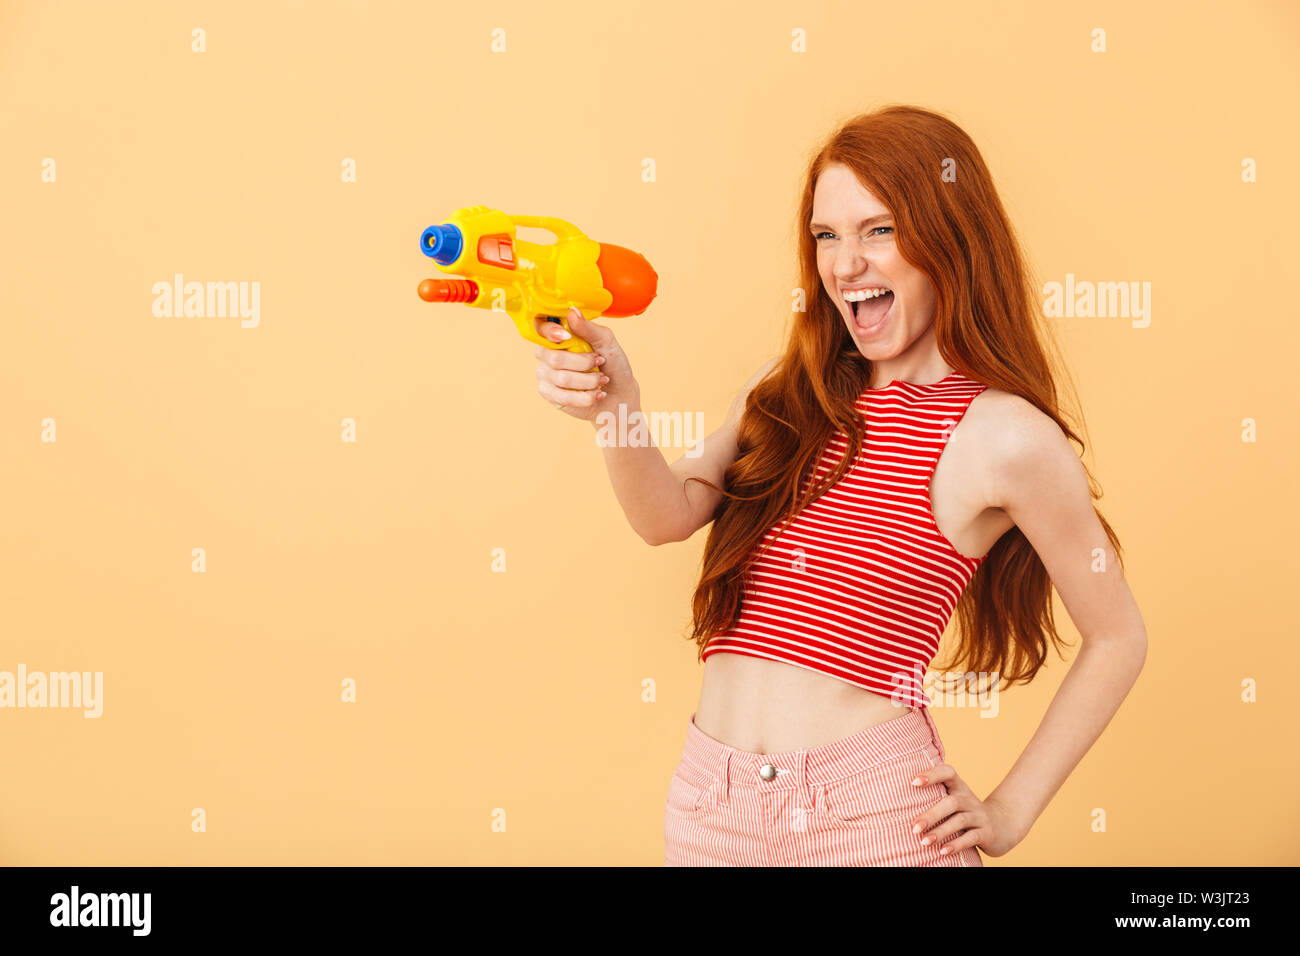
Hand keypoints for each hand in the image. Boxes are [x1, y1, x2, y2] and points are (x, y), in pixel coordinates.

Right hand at [534, 308, 639, 422]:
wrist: (619, 393)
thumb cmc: (612, 364)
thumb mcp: (606, 341)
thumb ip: (588, 328)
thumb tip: (572, 312)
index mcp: (557, 336)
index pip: (540, 328)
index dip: (549, 331)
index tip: (565, 336)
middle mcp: (546, 354)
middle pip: (554, 358)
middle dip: (584, 363)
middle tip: (599, 361)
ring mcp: (545, 375)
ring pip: (563, 379)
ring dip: (590, 381)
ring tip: (602, 380)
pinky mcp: (550, 395)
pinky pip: (564, 397)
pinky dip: (586, 396)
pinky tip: (596, 394)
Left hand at [909, 762, 1025, 858]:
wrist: (1002, 825)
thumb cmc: (965, 811)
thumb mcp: (953, 799)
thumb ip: (933, 796)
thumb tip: (896, 802)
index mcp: (959, 787)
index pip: (947, 772)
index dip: (931, 774)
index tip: (913, 782)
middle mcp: (969, 799)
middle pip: (951, 802)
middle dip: (931, 815)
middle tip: (913, 827)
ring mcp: (979, 815)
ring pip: (960, 821)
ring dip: (940, 832)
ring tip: (923, 842)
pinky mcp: (986, 833)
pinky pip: (971, 838)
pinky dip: (956, 844)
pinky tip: (942, 852)